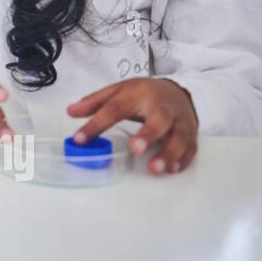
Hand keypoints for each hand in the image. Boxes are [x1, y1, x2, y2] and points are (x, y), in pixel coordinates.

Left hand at [67, 77, 198, 174]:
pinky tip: (172, 169)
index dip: (96, 124)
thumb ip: (94, 101)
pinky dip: (184, 159)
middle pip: (159, 119)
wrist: (178, 91)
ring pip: (179, 136)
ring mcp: (180, 121)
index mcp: (138, 94)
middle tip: (135, 148)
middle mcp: (162, 107)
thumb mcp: (118, 91)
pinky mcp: (191, 134)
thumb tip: (70, 111)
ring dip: (169, 153)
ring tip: (155, 168)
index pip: (115, 109)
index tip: (79, 140)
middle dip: (148, 134)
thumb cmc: (144, 94)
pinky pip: (191, 148)